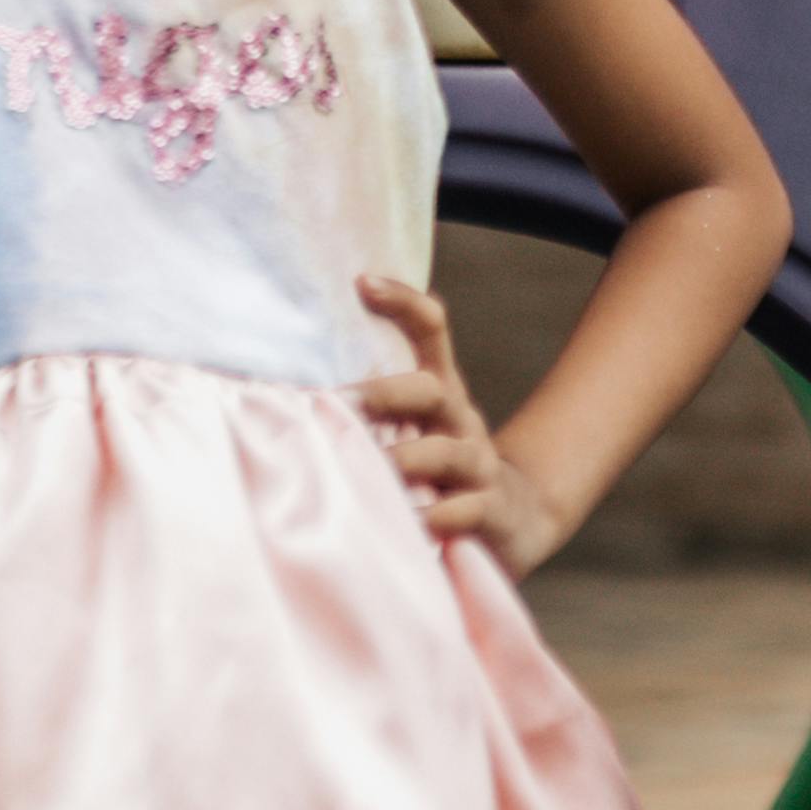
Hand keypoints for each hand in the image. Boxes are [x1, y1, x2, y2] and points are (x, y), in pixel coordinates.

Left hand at [353, 272, 561, 574]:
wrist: (517, 520)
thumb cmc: (440, 471)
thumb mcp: (415, 429)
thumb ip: (371, 407)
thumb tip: (293, 386)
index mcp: (440, 393)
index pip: (430, 330)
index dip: (403, 302)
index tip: (362, 283)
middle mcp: (460, 421)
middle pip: (432, 390)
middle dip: (386, 394)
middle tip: (341, 404)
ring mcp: (478, 467)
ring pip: (446, 452)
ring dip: (404, 460)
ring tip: (371, 470)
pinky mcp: (490, 513)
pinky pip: (463, 512)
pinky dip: (434, 518)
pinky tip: (407, 526)